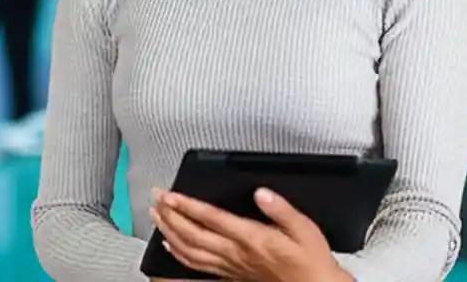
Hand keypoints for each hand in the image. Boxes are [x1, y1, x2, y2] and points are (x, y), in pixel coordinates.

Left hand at [150, 188, 351, 281]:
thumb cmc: (311, 260)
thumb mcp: (305, 229)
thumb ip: (282, 209)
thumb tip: (262, 193)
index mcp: (252, 239)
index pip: (212, 219)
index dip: (187, 206)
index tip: (170, 194)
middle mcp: (237, 254)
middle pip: (193, 235)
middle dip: (171, 216)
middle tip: (156, 199)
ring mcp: (232, 266)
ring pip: (191, 251)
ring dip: (170, 233)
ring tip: (156, 216)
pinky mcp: (231, 274)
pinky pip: (198, 266)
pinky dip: (179, 255)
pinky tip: (170, 244)